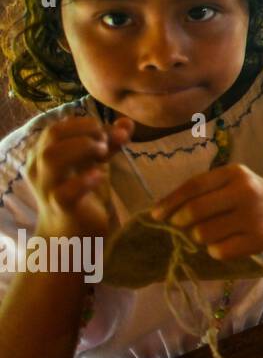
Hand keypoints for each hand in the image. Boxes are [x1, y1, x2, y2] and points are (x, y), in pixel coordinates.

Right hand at [26, 115, 132, 238]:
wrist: (70, 235)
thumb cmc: (81, 194)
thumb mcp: (96, 164)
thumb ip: (109, 143)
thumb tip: (127, 122)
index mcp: (45, 153)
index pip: (61, 126)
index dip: (88, 124)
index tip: (112, 134)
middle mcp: (39, 167)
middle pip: (53, 134)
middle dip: (85, 131)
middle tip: (106, 143)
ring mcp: (47, 188)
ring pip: (52, 157)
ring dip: (82, 148)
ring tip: (103, 154)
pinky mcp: (60, 207)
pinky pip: (64, 192)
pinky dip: (83, 180)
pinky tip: (99, 176)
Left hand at [151, 163, 262, 259]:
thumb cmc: (248, 197)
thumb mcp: (230, 183)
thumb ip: (202, 192)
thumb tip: (162, 212)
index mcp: (234, 173)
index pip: (194, 186)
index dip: (170, 202)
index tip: (155, 215)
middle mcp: (246, 192)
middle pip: (195, 211)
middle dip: (180, 222)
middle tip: (180, 227)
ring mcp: (254, 216)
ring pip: (204, 234)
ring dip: (198, 238)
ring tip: (209, 234)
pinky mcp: (259, 239)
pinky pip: (219, 251)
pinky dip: (214, 251)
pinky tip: (224, 244)